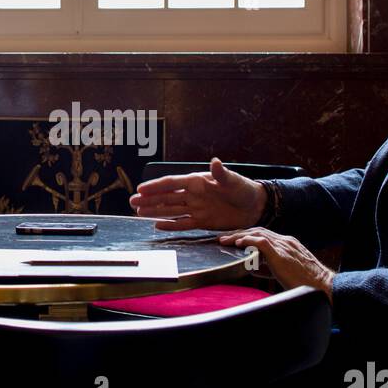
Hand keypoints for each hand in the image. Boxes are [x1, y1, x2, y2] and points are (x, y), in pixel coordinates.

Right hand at [129, 157, 266, 230]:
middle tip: (132, 201)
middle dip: (149, 199)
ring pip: (171, 210)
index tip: (141, 188)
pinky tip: (157, 225)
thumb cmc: (244, 189)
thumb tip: (215, 162)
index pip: (172, 183)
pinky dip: (170, 225)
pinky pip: (182, 224)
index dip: (156, 186)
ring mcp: (196, 209)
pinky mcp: (202, 222)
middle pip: (167, 197)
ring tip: (138, 211)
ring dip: (155, 211)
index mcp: (197, 182)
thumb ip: (221, 173)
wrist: (255, 207)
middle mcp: (193, 195)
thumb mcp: (233, 180)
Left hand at [218, 227, 334, 302]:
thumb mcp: (284, 272)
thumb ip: (268, 267)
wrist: (322, 286)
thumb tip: (251, 268)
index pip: (262, 234)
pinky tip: (237, 243)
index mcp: (287, 244)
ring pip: (257, 234)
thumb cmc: (305, 283)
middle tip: (223, 237)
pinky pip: (261, 242)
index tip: (232, 239)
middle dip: (238, 233)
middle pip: (257, 231)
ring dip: (238, 236)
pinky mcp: (281, 253)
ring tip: (224, 240)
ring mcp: (284, 245)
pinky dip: (248, 241)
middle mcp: (285, 241)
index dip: (246, 235)